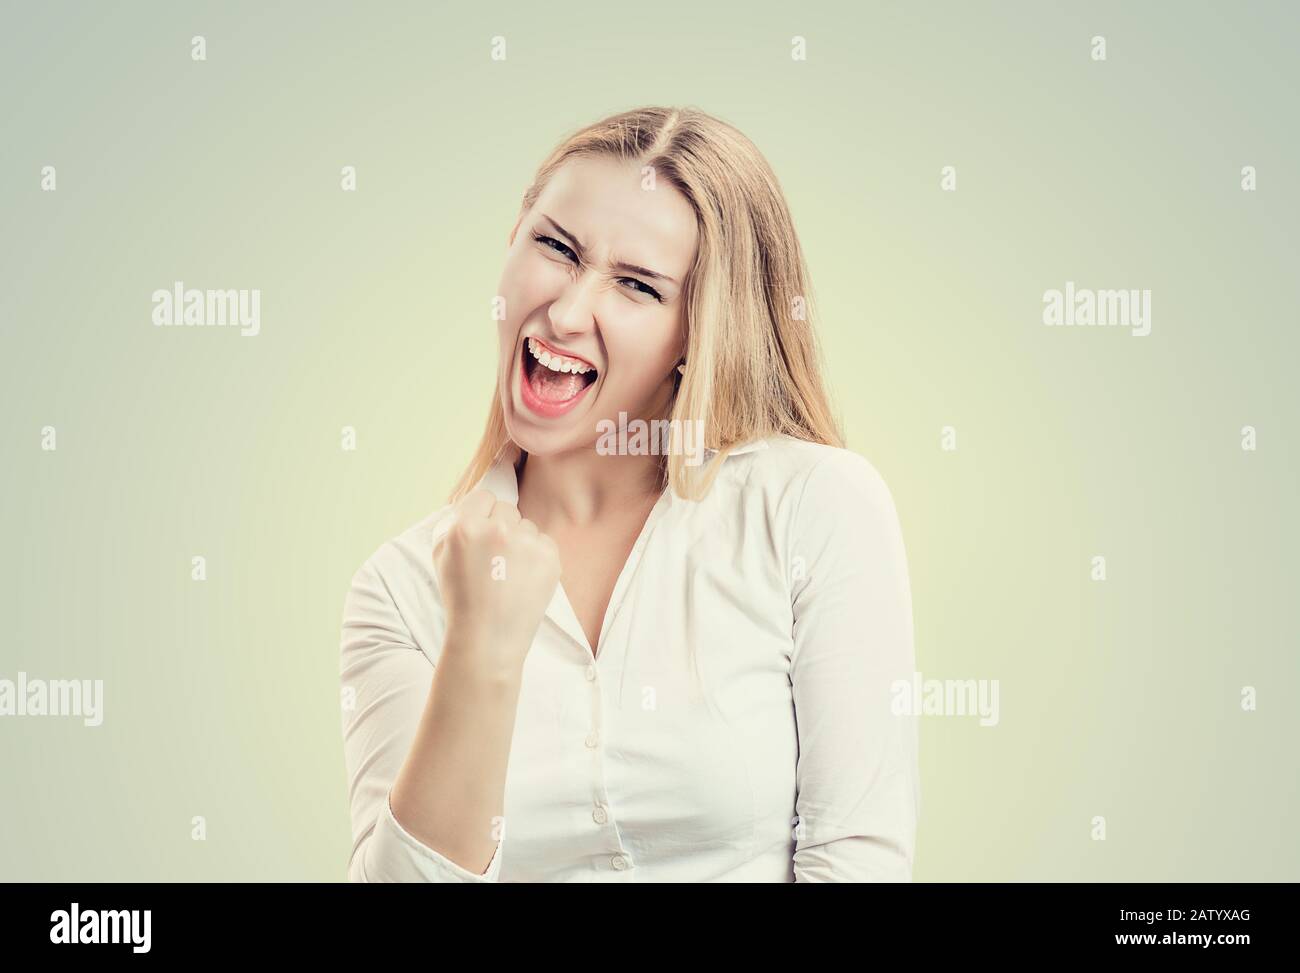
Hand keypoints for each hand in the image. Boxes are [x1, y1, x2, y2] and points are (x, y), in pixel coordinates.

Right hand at [432, 488, 561, 676]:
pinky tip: (523, 579)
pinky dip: (537, 557)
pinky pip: (544, 542)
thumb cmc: (462, 598)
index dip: (482, 515)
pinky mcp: (549, 557)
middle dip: (501, 527)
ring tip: (508, 573)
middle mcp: (497, 530)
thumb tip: (477, 503)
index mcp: (466, 527)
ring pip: (527, 526)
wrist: (487, 638)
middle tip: (494, 558)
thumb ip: (455, 523)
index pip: (484, 497)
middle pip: (507, 508)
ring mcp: (526, 543)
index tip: (482, 533)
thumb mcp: (442, 556)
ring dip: (520, 542)